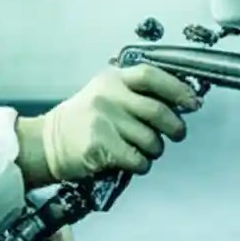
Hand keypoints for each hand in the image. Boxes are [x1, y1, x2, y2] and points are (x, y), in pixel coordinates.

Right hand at [14, 65, 200, 187]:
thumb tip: (180, 103)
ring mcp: (103, 119)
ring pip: (151, 139)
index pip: (152, 76)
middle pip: (158, 111)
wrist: (46, 143)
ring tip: (145, 150)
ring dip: (156, 150)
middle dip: (175, 127)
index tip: (192, 102)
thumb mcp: (106, 94)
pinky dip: (142, 164)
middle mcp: (108, 95)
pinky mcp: (99, 144)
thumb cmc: (84, 120)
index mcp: (113, 78)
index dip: (177, 88)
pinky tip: (133, 162)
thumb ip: (137, 95)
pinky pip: (137, 158)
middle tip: (177, 134)